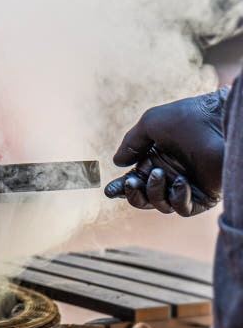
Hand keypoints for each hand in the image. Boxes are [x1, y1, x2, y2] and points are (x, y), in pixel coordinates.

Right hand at [104, 88, 227, 216]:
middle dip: (134, 194)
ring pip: (161, 206)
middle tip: (131, 182)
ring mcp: (187, 185)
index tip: (110, 190)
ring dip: (154, 193)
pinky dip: (177, 199)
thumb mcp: (150, 124)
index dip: (121, 187)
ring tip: (159, 174)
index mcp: (157, 158)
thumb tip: (117, 162)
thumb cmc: (186, 118)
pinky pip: (184, 209)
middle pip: (144, 198)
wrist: (219, 121)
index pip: (135, 179)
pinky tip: (180, 182)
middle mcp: (171, 173)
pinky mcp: (204, 195)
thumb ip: (131, 143)